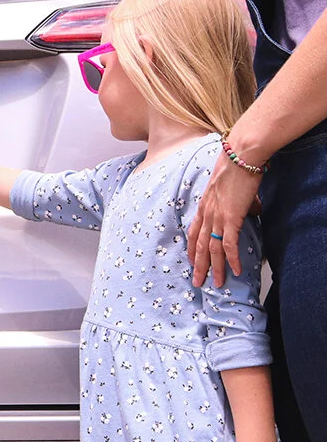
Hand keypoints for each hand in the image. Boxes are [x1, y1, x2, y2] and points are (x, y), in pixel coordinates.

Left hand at [187, 151, 262, 288]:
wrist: (240, 157)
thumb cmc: (236, 168)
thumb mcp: (229, 189)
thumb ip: (236, 203)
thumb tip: (251, 211)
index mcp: (203, 207)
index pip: (193, 232)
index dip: (191, 249)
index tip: (191, 261)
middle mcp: (207, 214)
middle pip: (200, 246)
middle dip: (198, 266)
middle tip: (198, 282)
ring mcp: (217, 217)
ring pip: (213, 249)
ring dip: (215, 268)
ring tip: (216, 284)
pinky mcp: (231, 218)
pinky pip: (229, 244)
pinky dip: (232, 259)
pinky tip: (236, 271)